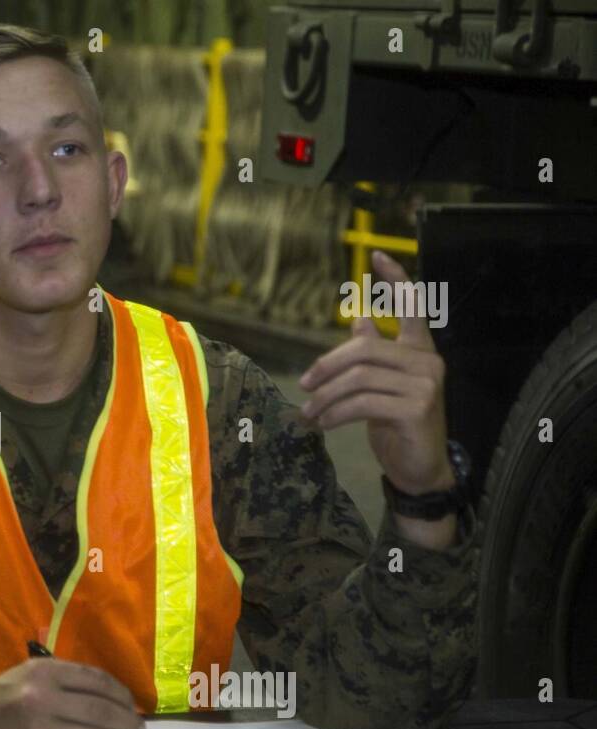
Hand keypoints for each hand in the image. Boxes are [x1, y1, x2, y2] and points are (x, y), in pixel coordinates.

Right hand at [0, 658, 143, 728]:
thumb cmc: (3, 697)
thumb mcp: (29, 673)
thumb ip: (66, 678)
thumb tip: (111, 695)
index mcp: (43, 672)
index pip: (96, 680)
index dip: (120, 693)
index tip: (131, 703)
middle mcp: (43, 698)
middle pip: (101, 709)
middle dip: (126, 718)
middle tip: (137, 726)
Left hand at [298, 250, 454, 496]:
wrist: (420, 469)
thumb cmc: (398, 425)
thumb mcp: (380, 387)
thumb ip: (374, 354)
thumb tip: (359, 320)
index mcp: (420, 351)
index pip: (414, 306)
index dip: (396, 280)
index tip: (378, 256)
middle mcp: (427, 362)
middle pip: (365, 349)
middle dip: (327, 365)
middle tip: (304, 384)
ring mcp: (425, 385)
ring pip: (359, 377)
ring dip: (326, 396)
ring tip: (310, 412)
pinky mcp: (416, 408)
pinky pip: (362, 403)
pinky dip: (335, 413)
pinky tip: (324, 423)